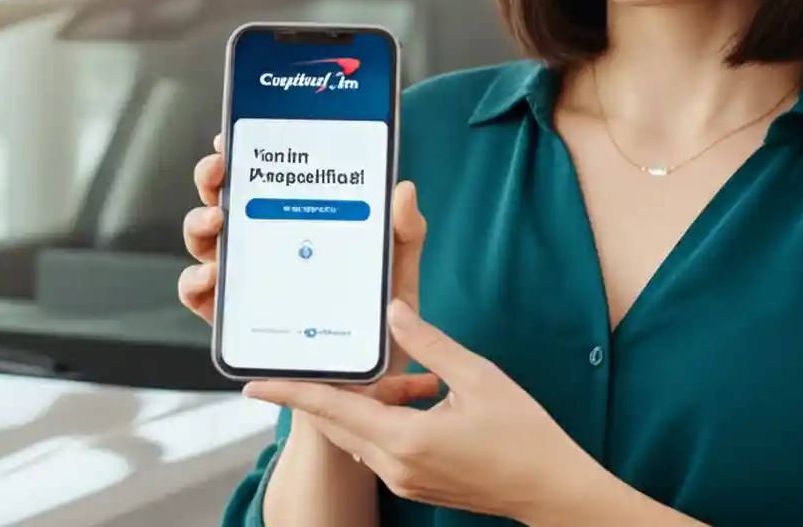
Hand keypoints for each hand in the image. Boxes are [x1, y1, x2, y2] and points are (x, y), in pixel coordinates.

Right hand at [177, 134, 432, 390]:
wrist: (364, 388)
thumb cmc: (378, 326)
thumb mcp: (399, 276)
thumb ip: (405, 234)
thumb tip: (404, 188)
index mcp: (296, 225)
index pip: (264, 178)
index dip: (244, 152)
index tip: (237, 134)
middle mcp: (262, 246)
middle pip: (222, 199)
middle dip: (211, 176)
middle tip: (220, 168)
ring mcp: (243, 281)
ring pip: (202, 240)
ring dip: (199, 223)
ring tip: (219, 220)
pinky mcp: (232, 320)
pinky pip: (198, 295)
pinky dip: (194, 282)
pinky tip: (209, 277)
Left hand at [242, 300, 600, 521]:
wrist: (552, 491)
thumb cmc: (524, 434)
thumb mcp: (479, 377)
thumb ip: (430, 344)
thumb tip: (393, 311)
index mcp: (406, 440)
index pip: (332, 410)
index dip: (289, 394)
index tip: (251, 384)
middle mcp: (396, 466)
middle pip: (336, 425)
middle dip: (310, 395)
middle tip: (284, 365)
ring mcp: (404, 480)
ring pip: (355, 438)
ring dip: (345, 407)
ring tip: (340, 373)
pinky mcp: (416, 484)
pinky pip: (377, 449)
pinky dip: (370, 421)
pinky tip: (390, 397)